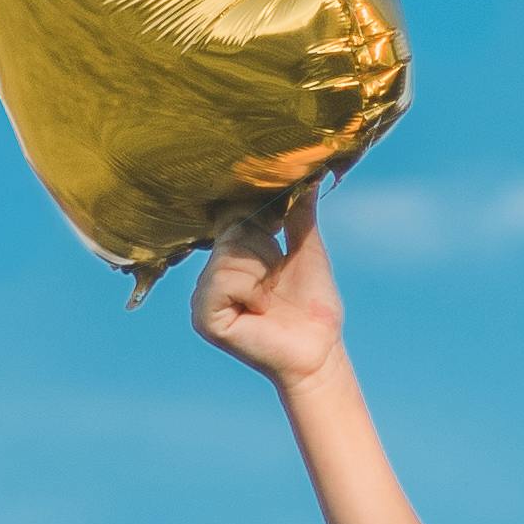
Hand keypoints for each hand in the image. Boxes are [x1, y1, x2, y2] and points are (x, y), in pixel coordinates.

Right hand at [192, 189, 345, 390]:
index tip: (279, 231)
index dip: (259, 218)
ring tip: (270, 298)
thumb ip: (300, 214)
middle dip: (265, 252)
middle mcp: (211, 274)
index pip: (235, 216)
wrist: (321, 352)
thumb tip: (311, 172)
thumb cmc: (314, 306)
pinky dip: (250, 290)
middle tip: (277, 283)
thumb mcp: (307, 250)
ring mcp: (203, 297)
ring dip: (261, 273)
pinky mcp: (204, 317)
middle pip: (232, 233)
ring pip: (229, 254)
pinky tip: (259, 310)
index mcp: (231, 257)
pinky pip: (223, 280)